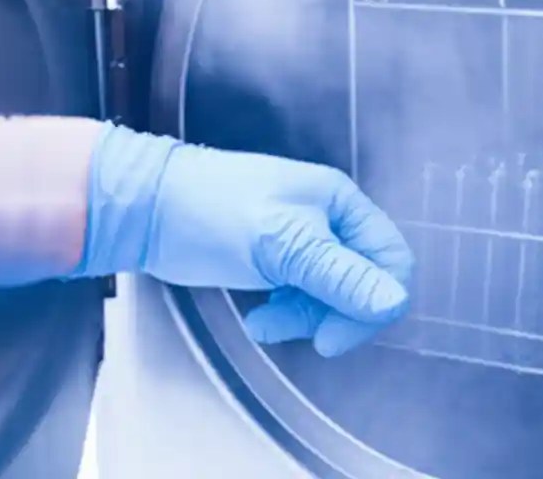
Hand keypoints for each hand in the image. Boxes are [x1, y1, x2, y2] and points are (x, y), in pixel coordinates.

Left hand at [77, 124, 412, 356]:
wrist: (147, 208)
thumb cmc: (214, 211)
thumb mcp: (283, 245)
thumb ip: (340, 276)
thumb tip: (395, 303)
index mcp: (342, 204)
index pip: (390, 259)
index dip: (375, 302)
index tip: (336, 335)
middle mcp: (330, 221)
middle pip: (364, 282)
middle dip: (334, 314)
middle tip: (309, 339)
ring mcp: (303, 242)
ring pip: (332, 296)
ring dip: (304, 319)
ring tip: (264, 324)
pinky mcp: (277, 262)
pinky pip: (303, 298)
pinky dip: (286, 314)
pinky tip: (259, 318)